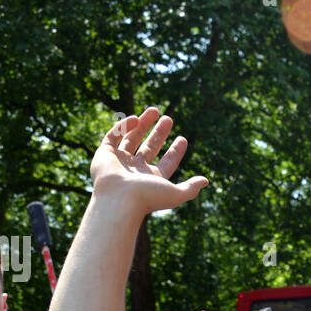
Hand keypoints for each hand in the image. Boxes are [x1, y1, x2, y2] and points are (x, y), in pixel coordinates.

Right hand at [90, 107, 209, 213]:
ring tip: (155, 110)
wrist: (118, 200)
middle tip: (168, 119)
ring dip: (142, 124)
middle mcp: (135, 171)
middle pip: (149, 148)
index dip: (175, 152)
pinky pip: (113, 136)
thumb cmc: (147, 197)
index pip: (166, 163)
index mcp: (152, 180)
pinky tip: (135, 118)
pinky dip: (123, 126)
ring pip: (132, 138)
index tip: (182, 139)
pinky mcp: (104, 154)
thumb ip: (190, 188)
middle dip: (159, 133)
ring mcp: (119, 162)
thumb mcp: (175, 193)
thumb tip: (206, 181)